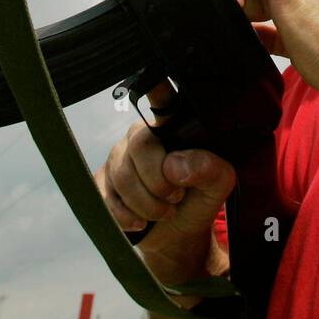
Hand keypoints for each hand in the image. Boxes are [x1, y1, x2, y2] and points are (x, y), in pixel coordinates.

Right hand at [93, 83, 234, 300]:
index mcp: (172, 126)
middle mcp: (141, 135)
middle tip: (176, 198)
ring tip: (164, 212)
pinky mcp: (101, 182)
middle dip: (159, 181)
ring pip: (122, 174)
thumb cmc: (198, 202)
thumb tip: (176, 166)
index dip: (156, 85)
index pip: (163, 97)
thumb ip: (210, 169)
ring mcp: (118, 157)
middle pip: (140, 144)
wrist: (176, 240)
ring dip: (147, 204)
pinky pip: (105, 196)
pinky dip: (126, 215)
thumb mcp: (217, 187)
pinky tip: (140, 222)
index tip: (157, 78)